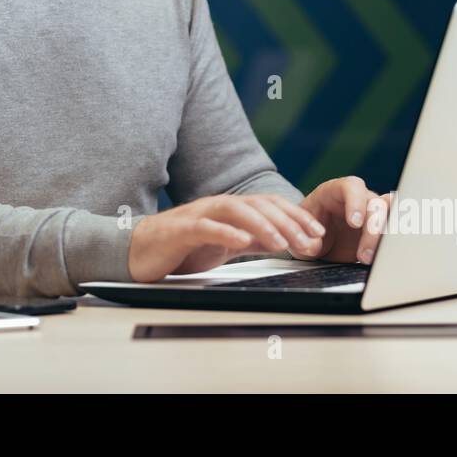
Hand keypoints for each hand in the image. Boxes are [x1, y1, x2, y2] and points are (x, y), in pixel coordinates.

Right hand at [128, 194, 326, 281]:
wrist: (138, 251)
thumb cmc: (181, 248)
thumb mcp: (225, 245)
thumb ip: (251, 241)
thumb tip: (284, 242)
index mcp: (231, 209)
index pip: (270, 206)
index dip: (296, 217)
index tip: (318, 234)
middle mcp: (218, 206)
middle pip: (259, 206)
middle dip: (288, 223)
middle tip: (309, 242)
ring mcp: (199, 214)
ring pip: (237, 210)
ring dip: (262, 226)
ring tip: (282, 243)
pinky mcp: (182, 228)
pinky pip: (206, 227)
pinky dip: (226, 232)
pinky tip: (242, 241)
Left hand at [290, 176, 393, 264]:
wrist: (313, 240)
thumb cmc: (304, 230)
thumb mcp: (298, 234)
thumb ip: (305, 239)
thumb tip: (313, 244)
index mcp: (335, 191)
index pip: (352, 187)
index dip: (356, 203)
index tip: (354, 223)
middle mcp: (357, 198)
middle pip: (375, 204)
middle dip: (373, 229)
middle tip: (363, 254)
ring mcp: (371, 213)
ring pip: (390, 216)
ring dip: (385, 237)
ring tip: (371, 259)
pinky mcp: (380, 229)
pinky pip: (394, 231)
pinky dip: (394, 242)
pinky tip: (387, 256)